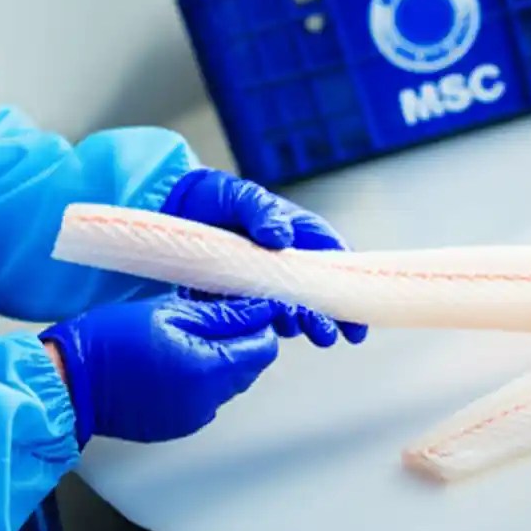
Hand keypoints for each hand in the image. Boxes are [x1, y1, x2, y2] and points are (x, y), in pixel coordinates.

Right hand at [41, 293, 291, 445]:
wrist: (69, 383)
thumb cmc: (107, 343)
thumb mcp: (166, 312)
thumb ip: (220, 314)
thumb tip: (258, 309)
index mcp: (208, 369)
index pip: (263, 346)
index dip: (257, 321)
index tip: (243, 302)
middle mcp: (207, 401)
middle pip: (248, 365)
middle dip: (237, 337)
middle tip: (207, 312)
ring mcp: (193, 417)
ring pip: (227, 382)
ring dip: (217, 357)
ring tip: (182, 334)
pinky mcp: (178, 424)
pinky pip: (205, 397)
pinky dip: (198, 377)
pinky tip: (170, 358)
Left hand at [160, 168, 367, 346]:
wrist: (175, 205)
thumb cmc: (216, 195)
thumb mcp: (243, 195)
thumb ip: (264, 211)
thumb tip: (281, 236)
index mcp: (298, 234)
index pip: (332, 261)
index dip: (345, 288)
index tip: (355, 314)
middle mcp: (284, 261)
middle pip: (314, 292)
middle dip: (325, 316)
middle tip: (328, 335)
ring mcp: (261, 280)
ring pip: (289, 307)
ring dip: (299, 322)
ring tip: (302, 331)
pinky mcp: (236, 295)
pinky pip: (255, 314)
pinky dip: (264, 323)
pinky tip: (269, 330)